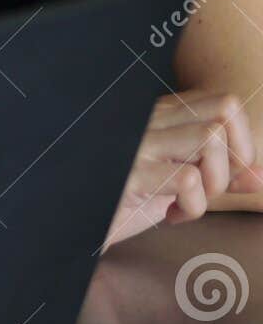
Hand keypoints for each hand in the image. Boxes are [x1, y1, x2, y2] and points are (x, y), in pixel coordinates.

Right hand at [104, 92, 262, 247]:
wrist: (79, 220)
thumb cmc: (128, 199)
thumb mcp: (179, 184)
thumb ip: (218, 177)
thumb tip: (260, 178)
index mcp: (161, 117)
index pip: (225, 103)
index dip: (243, 142)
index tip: (229, 175)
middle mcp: (150, 123)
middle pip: (223, 115)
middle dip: (234, 161)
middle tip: (211, 189)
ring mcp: (139, 147)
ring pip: (210, 138)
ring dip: (215, 181)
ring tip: (192, 201)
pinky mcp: (130, 176)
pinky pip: (188, 180)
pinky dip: (193, 206)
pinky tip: (172, 215)